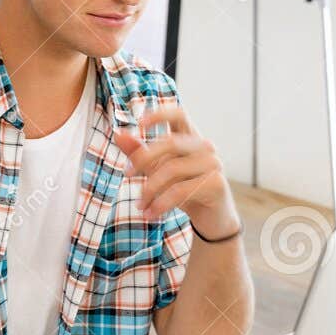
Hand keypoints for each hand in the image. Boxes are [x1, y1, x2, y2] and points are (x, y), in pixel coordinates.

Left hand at [113, 105, 239, 239]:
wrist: (211, 220)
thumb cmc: (183, 191)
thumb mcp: (157, 172)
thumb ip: (139, 154)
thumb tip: (119, 135)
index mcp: (190, 138)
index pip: (179, 114)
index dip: (160, 114)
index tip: (139, 123)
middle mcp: (204, 147)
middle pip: (170, 142)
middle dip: (144, 158)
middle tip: (127, 174)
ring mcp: (213, 164)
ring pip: (172, 169)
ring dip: (150, 189)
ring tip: (140, 206)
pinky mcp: (216, 184)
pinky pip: (180, 190)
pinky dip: (161, 204)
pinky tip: (151, 214)